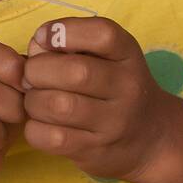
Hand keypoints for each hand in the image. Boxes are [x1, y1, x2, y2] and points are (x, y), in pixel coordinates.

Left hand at [21, 17, 174, 182]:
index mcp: (128, 54)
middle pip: (75, 72)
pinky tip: (40, 122)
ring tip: (35, 98)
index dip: (64, 31)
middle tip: (31, 74)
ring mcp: (114, 122)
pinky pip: (53, 138)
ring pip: (59, 106)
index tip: (43, 37)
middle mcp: (127, 87)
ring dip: (34, 100)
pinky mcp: (97, 151)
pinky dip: (35, 128)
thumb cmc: (116, 86)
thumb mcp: (108, 56)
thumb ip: (71, 44)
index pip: (102, 34)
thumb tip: (35, 46)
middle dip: (38, 69)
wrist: (151, 137)